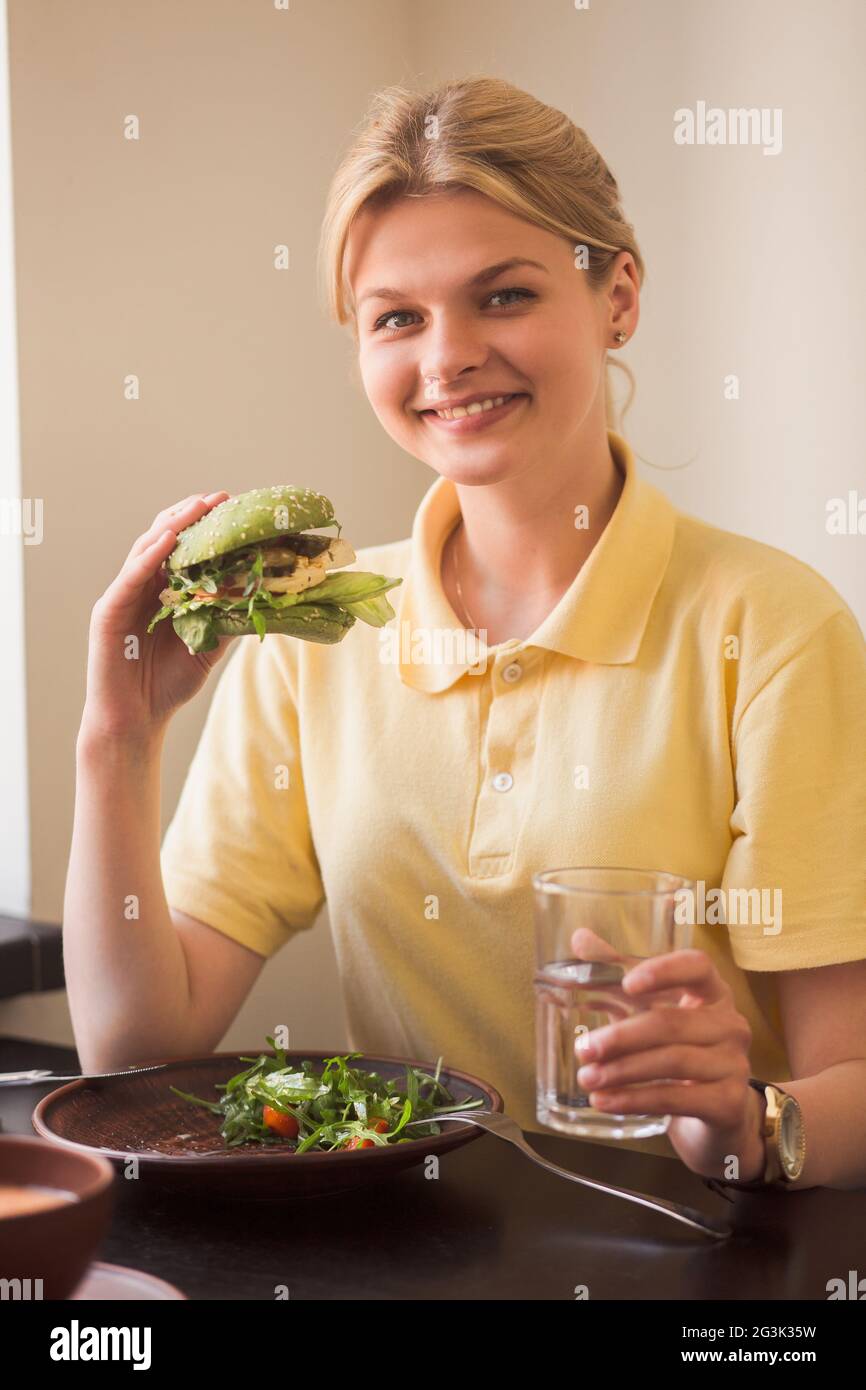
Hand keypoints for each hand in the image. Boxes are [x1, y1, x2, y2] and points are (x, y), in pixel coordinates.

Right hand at [82, 491, 237, 740]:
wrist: (136, 719)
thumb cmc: (167, 684)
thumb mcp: (208, 645)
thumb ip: (227, 617)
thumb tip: (260, 593)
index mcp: (163, 591)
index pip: (184, 548)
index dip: (205, 526)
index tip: (233, 507)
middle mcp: (141, 586)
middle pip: (163, 538)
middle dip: (191, 515)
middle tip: (220, 498)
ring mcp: (122, 596)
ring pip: (145, 550)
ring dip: (172, 525)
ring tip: (197, 508)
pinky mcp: (107, 612)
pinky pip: (129, 577)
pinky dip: (148, 556)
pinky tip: (168, 540)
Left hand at [573, 946, 764, 1179]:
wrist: (718, 1108)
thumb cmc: (679, 1045)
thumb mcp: (650, 1007)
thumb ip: (617, 973)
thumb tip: (580, 938)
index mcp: (712, 991)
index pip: (697, 966)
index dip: (663, 971)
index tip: (626, 983)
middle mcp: (730, 1023)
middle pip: (672, 1023)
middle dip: (621, 1037)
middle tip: (583, 1050)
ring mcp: (734, 1064)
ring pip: (673, 1062)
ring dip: (622, 1071)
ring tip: (587, 1078)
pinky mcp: (728, 1103)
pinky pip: (676, 1098)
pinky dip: (634, 1100)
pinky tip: (605, 1101)